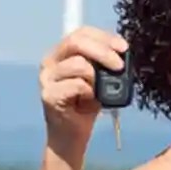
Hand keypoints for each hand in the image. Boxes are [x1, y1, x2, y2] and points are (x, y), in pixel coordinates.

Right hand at [37, 26, 128, 158]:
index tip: (123, 47)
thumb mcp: (98, 79)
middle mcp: (50, 62)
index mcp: (61, 53)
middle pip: (76, 41)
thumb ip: (103, 63)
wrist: (71, 136)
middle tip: (119, 66)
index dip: (104, 37)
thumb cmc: (85, 106)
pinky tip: (91, 100)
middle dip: (103, 51)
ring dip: (97, 76)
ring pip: (78, 64)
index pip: (82, 33)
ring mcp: (47, 78)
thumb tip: (121, 52)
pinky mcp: (49, 95)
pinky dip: (90, 91)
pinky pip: (77, 85)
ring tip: (99, 90)